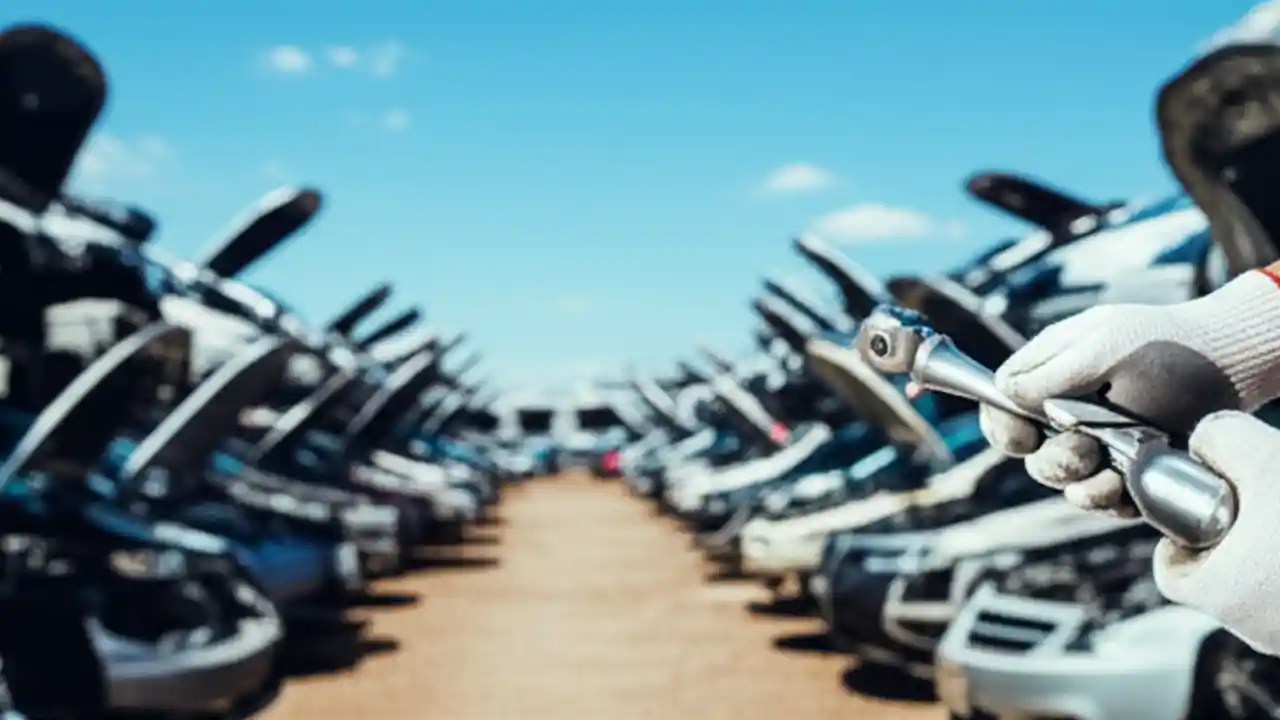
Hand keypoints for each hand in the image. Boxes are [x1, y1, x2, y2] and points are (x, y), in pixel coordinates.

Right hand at [980, 271, 1279, 512]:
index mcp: (1049, 380)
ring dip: (1083, 484)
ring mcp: (1100, 446)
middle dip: (1053, 460)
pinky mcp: (1129, 471)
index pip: (1002, 410)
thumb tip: (1004, 393)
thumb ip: (1048, 371)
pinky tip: (1125, 486)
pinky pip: (1106, 499)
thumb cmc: (1163, 342)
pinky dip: (1112, 499)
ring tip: (1110, 472)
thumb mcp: (1102, 344)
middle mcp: (1067, 417)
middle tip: (1084, 449)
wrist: (1230, 361)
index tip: (1020, 437)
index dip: (1002, 428)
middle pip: (1032, 457)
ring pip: (1068, 484)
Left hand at [1155, 411, 1279, 654]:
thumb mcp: (1263, 456)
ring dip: (1275, 549)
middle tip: (1259, 503)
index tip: (1204, 502)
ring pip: (1265, 587)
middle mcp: (1257, 629)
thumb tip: (1208, 443)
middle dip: (1233, 535)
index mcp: (1225, 596)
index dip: (1179, 530)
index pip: (1170, 571)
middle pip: (1219, 578)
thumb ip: (1219, 439)